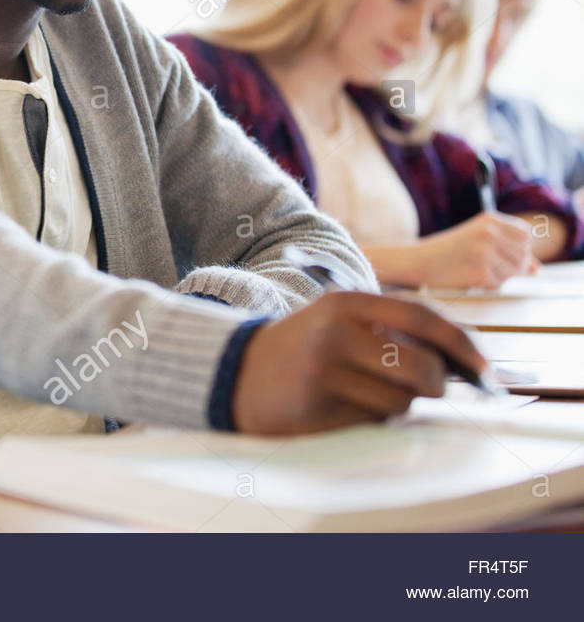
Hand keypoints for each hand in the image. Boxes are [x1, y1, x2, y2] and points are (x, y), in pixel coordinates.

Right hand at [231, 291, 485, 434]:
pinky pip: (372, 421)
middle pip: (421, 367)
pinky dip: (370, 419)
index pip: (423, 317)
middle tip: (428, 388)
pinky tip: (344, 407)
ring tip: (367, 393)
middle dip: (436, 385)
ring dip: (397, 405)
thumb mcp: (344, 322)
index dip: (462, 343)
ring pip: (401, 401)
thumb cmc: (308, 349)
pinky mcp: (316, 405)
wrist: (238, 371)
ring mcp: (324, 369)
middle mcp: (336, 331)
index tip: (484, 367)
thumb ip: (396, 330)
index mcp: (347, 302)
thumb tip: (465, 362)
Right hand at [410, 211, 536, 288]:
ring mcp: (485, 251)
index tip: (506, 256)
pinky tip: (472, 278)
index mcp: (489, 220)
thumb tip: (535, 268)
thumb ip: (507, 250)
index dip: (521, 249)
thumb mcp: (477, 241)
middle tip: (490, 268)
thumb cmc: (447, 251)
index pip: (526, 235)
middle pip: (524, 254)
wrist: (418, 260)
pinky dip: (488, 285)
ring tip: (480, 272)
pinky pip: (499, 283)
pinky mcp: (480, 270)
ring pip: (514, 271)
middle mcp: (489, 232)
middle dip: (514, 266)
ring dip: (502, 277)